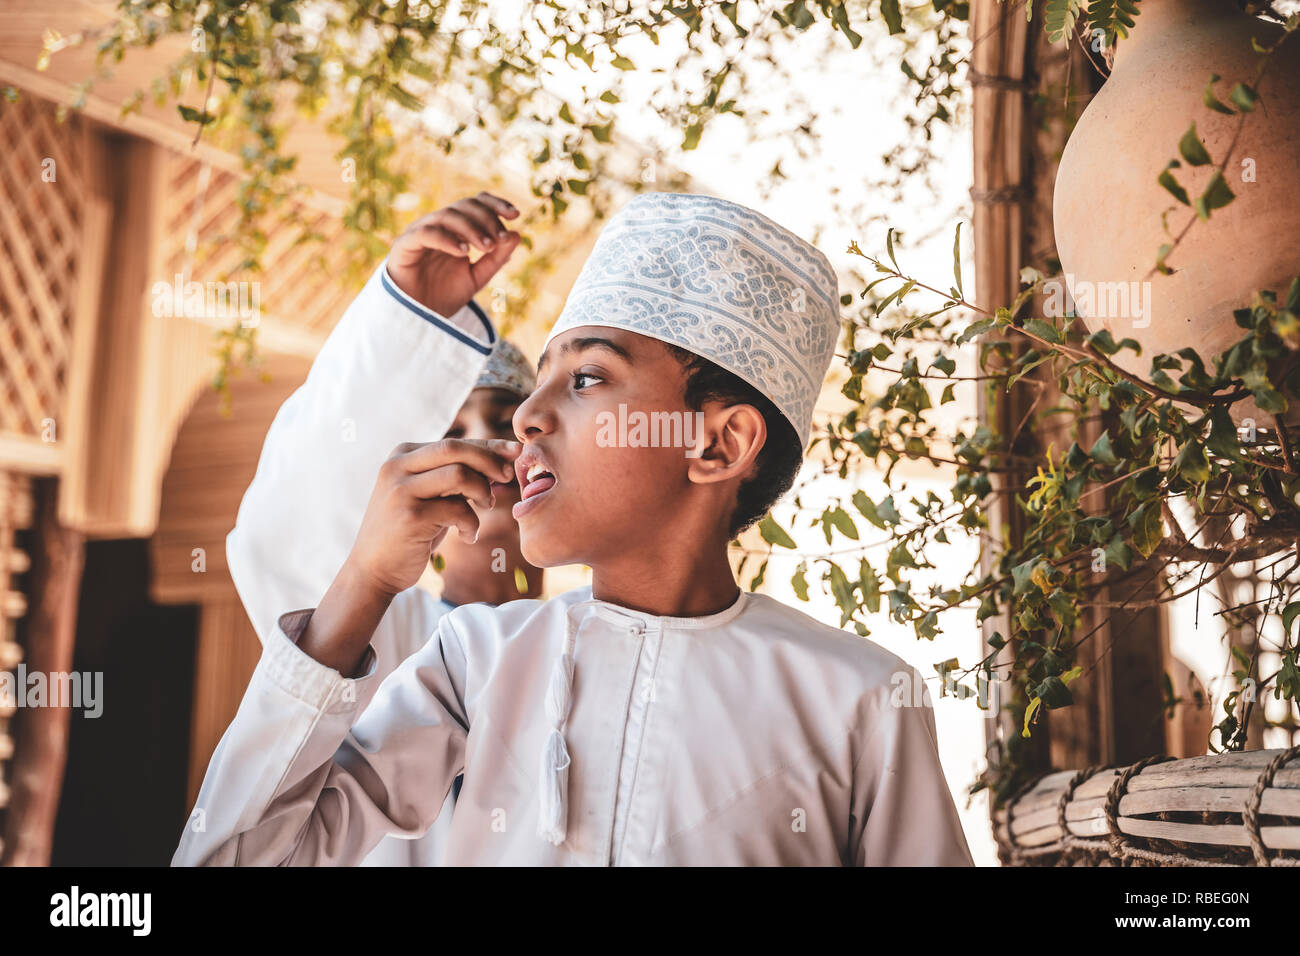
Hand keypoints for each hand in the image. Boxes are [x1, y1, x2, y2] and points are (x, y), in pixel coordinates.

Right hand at [345, 438, 522, 599]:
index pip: (454, 443)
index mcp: (402, 455)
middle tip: (507, 477)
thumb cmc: (410, 530)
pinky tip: (467, 536)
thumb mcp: (430, 495)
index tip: (516, 452)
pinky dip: (472, 523)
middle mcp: (397, 467)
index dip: (489, 446)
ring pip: (459, 475)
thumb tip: (503, 458)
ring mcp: (401, 490)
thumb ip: (455, 475)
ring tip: (484, 507)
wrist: (373, 569)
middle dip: (489, 460)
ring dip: (482, 492)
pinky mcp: (410, 516)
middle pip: (456, 449)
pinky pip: (458, 510)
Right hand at [386, 192, 522, 316]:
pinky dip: (447, 239)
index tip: (516, 215)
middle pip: (465, 206)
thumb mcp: (478, 277)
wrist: (417, 317)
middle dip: (487, 219)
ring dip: (471, 229)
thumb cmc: (445, 295)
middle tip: (501, 239)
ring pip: (447, 216)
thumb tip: (517, 235)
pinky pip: (426, 233)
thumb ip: (496, 258)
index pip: (476, 204)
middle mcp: (438, 226)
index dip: (496, 204)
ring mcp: (420, 232)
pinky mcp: (405, 245)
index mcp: (455, 229)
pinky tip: (464, 252)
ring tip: (487, 247)